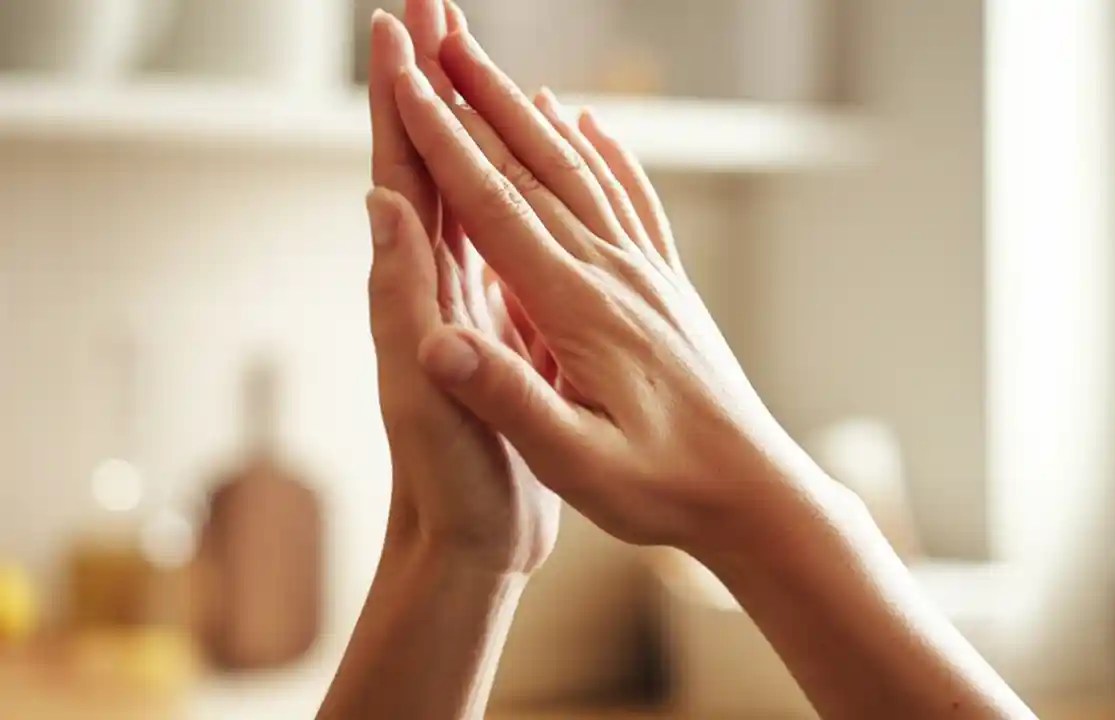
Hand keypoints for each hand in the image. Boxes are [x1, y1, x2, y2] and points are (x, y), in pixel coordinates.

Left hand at [367, 3, 557, 573]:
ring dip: (473, 127)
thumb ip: (402, 305)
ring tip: (485, 70)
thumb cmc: (449, 483)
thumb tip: (381, 202)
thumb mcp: (425, 395)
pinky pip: (513, 243)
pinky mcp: (507, 328)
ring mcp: (474, 302)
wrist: (468, 545)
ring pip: (473, 194)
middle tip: (438, 8)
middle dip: (433, 83)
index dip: (400, 96)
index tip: (399, 23)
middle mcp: (439, 285)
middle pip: (431, 163)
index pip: (401, 172)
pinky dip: (520, 197)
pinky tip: (536, 179)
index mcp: (419, 289)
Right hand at [389, 22, 816, 555]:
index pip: (498, 208)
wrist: (754, 491)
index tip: (406, 85)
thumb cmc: (665, 488)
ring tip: (491, 62)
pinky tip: (590, 121)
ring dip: (529, 110)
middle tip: (437, 33)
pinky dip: (603, 151)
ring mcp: (645, 273)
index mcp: (581, 308)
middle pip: (535, 165)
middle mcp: (615, 272)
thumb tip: (439, 345)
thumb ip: (512, 402)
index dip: (446, 144)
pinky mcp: (665, 285)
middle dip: (478, 96)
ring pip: (579, 169)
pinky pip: (630, 198)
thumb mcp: (581, 465)